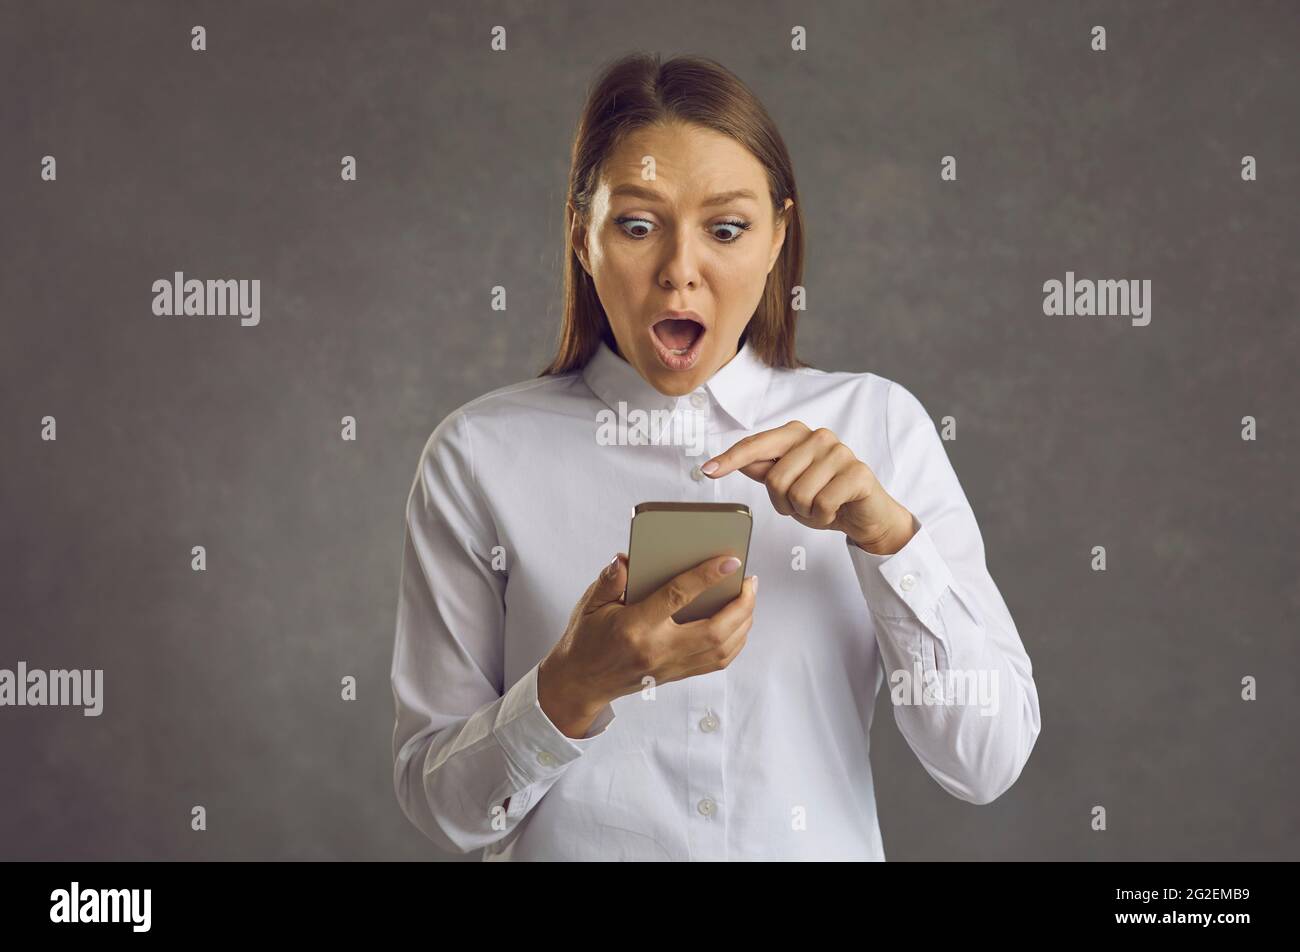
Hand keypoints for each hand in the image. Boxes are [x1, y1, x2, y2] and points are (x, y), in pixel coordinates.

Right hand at [538, 553, 757, 737]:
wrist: (581, 683)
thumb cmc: (586, 640)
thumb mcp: (590, 604)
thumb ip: (611, 579)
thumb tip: (626, 558)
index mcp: (635, 627)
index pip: (678, 597)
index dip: (707, 576)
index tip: (730, 560)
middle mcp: (658, 649)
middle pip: (715, 630)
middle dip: (741, 604)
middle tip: (750, 581)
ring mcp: (670, 666)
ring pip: (722, 649)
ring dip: (743, 623)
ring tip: (748, 598)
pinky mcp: (677, 674)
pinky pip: (717, 661)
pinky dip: (735, 641)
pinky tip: (738, 623)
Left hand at [701, 421, 914, 554]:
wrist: (866, 515)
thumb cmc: (825, 497)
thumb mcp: (789, 485)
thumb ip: (764, 470)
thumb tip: (732, 460)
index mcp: (797, 435)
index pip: (756, 445)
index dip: (731, 459)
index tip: (708, 471)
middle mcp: (818, 437)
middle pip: (775, 478)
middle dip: (783, 502)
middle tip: (802, 505)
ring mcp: (840, 452)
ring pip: (797, 493)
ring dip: (804, 512)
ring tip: (819, 507)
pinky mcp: (857, 473)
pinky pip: (821, 504)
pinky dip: (822, 517)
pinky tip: (834, 511)